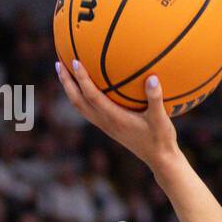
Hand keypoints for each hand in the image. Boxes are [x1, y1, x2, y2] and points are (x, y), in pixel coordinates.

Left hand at [55, 59, 180, 170]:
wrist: (159, 159)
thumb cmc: (161, 139)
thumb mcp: (161, 119)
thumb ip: (156, 98)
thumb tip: (152, 77)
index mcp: (115, 118)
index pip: (92, 96)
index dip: (82, 79)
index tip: (75, 62)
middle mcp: (105, 122)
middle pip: (77, 101)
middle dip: (66, 82)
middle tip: (59, 63)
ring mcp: (105, 125)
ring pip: (79, 106)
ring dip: (70, 89)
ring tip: (64, 72)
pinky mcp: (108, 127)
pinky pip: (88, 109)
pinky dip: (81, 96)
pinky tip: (86, 86)